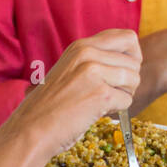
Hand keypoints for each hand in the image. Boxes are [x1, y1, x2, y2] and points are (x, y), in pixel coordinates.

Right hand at [14, 29, 141, 154]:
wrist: (31, 129)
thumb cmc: (49, 106)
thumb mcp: (69, 70)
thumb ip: (93, 61)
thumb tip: (129, 61)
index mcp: (81, 46)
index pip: (127, 37)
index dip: (133, 56)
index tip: (122, 71)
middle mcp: (88, 54)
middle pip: (135, 61)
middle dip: (129, 80)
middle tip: (111, 92)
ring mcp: (94, 72)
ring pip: (134, 80)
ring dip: (125, 95)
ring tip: (103, 103)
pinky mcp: (100, 94)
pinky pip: (127, 100)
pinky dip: (118, 110)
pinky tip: (96, 112)